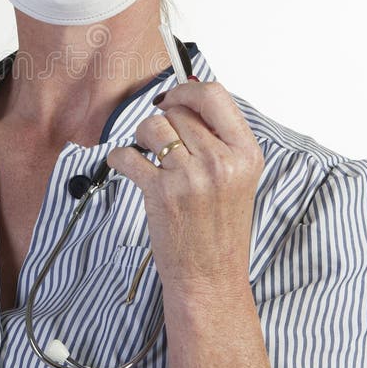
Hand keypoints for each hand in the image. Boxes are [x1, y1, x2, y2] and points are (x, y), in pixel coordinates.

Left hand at [106, 80, 263, 301]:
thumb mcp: (238, 178)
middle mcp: (221, 162)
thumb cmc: (220, 228)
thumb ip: (219, 139)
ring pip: (152, 126)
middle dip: (163, 120)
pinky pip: (126, 154)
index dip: (187, 90)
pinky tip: (130, 169)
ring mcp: (190, 177)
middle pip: (178, 111)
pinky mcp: (160, 192)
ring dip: (142, 137)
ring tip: (148, 155)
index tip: (174, 99)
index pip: (214, 95)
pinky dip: (120, 158)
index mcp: (246, 154)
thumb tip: (185, 98)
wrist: (210, 277)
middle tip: (162, 143)